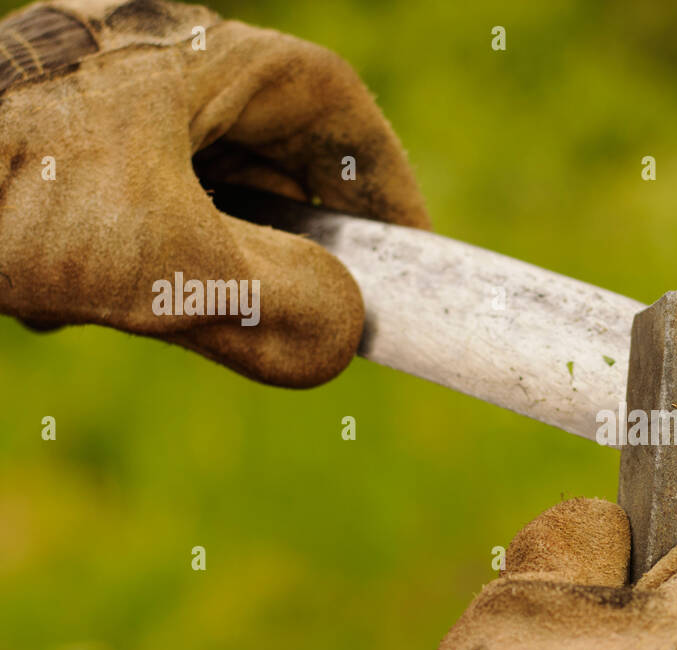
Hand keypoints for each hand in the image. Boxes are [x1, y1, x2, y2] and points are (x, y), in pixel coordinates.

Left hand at [0, 0, 427, 386]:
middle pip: (267, 153)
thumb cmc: (5, 185)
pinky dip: (133, 263)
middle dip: (296, 240)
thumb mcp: (157, 260)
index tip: (413, 259)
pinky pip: (126, 207)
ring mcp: (90, 106)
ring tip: (174, 313)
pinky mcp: (44, 150)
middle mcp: (148, 67)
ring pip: (196, 190)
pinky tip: (73, 295)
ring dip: (208, 264)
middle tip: (319, 312)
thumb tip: (340, 344)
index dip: (382, 184)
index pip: (330, 108)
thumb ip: (272, 305)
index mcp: (197, 55)